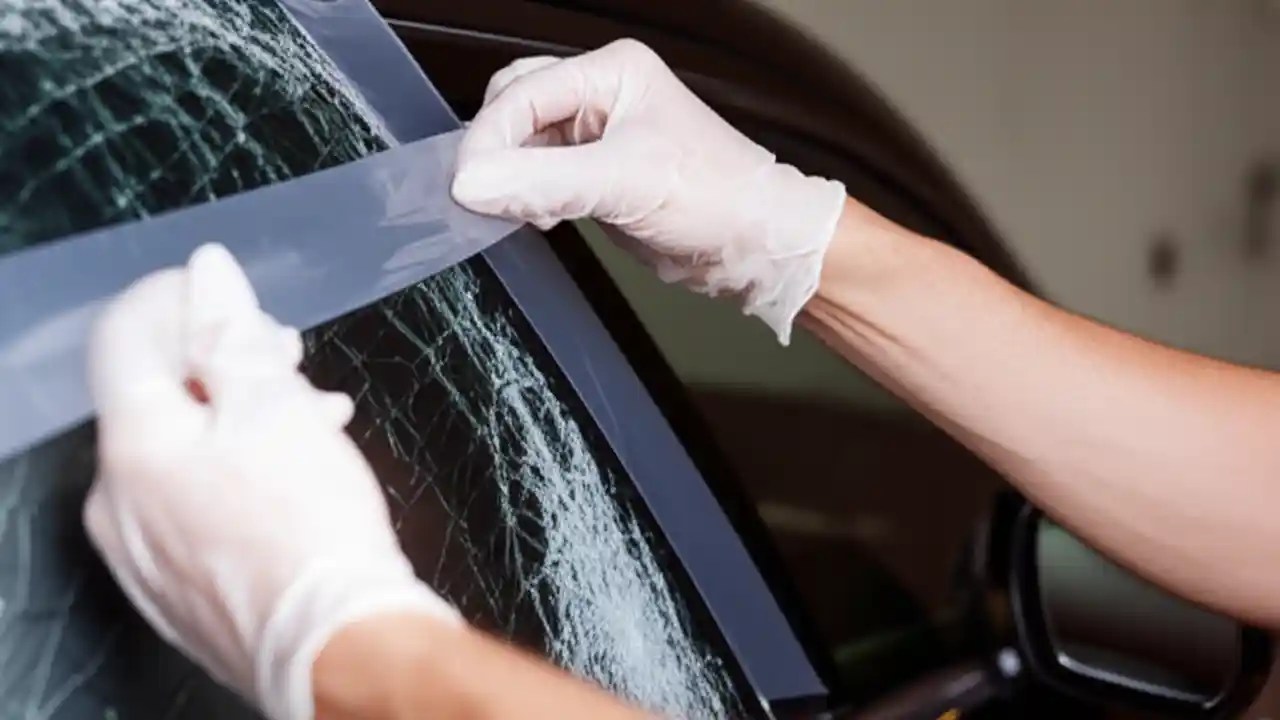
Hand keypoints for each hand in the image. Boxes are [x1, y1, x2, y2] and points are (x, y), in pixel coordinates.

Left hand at [84, 244, 457, 719]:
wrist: (334, 643)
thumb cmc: (310, 527)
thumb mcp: (277, 405)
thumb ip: (233, 334)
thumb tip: (209, 274)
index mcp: (134, 444)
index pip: (123, 335)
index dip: (176, 296)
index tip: (227, 290)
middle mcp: (117, 497)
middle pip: (155, 394)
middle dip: (222, 359)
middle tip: (288, 355)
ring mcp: (139, 546)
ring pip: (180, 448)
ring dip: (240, 414)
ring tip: (311, 415)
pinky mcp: (172, 582)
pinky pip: (190, 501)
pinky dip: (235, 469)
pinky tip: (295, 469)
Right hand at [451, 38, 845, 343]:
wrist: (753, 245)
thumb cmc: (717, 196)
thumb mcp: (624, 182)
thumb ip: (543, 181)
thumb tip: (472, 183)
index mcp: (612, 73)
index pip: (522, 92)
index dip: (489, 137)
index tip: (467, 183)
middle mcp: (602, 96)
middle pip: (516, 110)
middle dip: (499, 152)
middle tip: (489, 194)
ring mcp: (598, 136)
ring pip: (525, 146)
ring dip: (513, 178)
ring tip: (521, 209)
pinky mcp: (596, 175)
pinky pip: (541, 177)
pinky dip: (529, 197)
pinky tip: (540, 217)